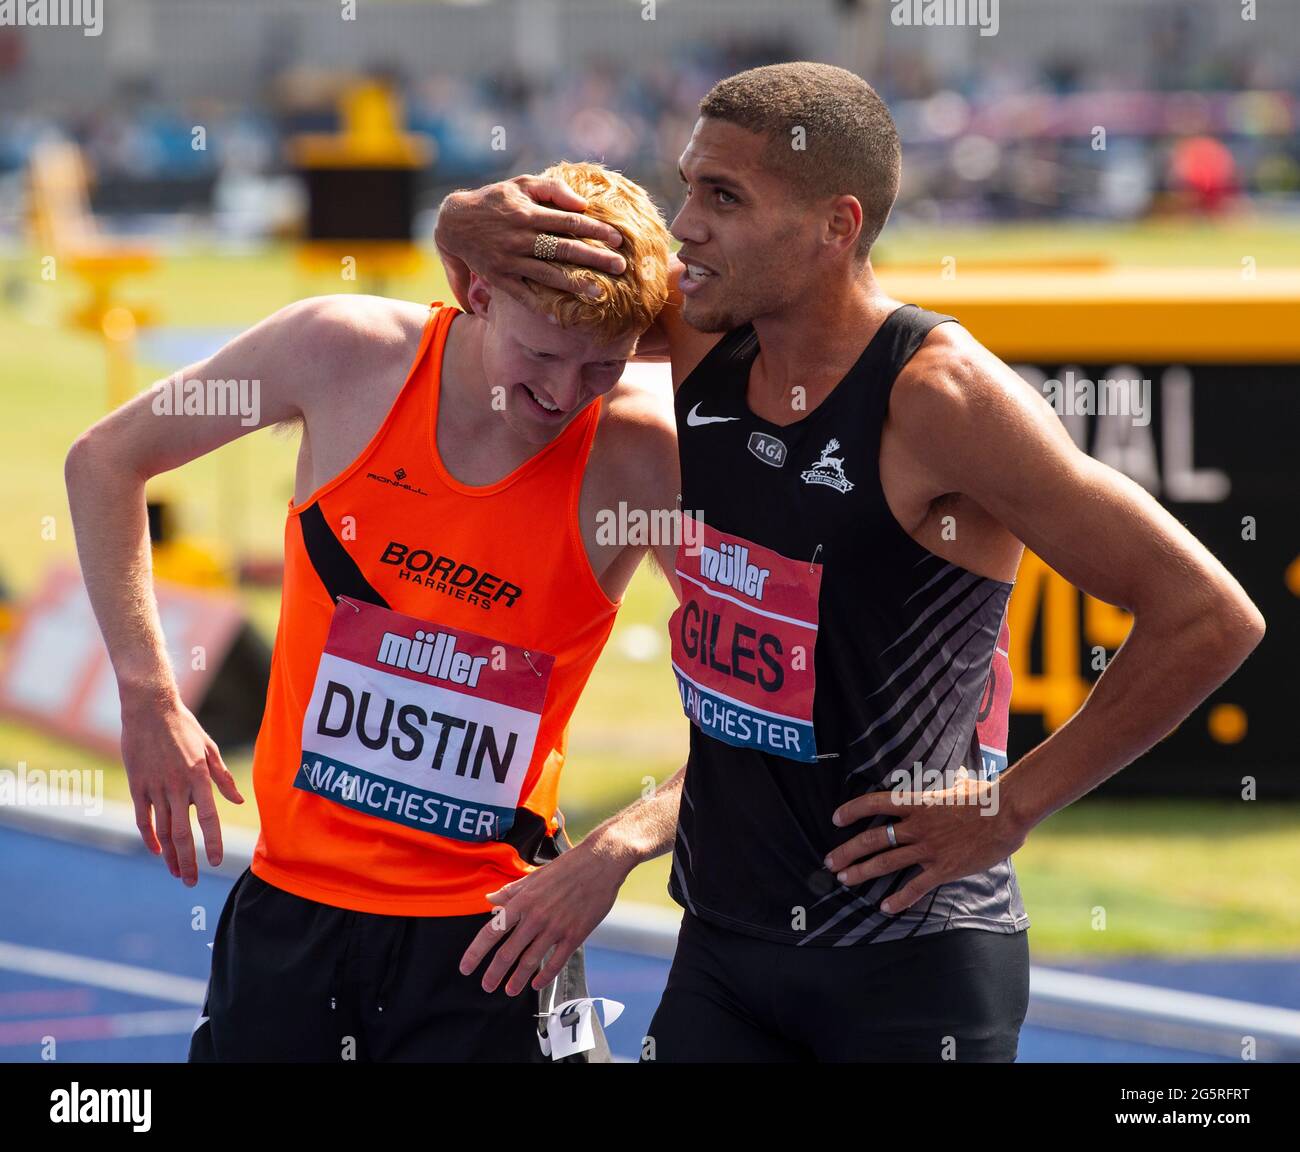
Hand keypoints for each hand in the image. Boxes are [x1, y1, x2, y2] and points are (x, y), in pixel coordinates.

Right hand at [120, 692, 243, 885]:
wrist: (149, 710)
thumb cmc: (184, 728)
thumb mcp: (210, 749)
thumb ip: (223, 779)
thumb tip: (238, 802)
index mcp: (199, 777)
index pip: (209, 819)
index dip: (212, 843)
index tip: (216, 862)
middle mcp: (177, 787)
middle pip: (183, 833)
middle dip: (188, 861)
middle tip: (192, 882)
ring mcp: (154, 788)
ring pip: (162, 831)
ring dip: (170, 855)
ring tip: (177, 873)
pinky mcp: (137, 786)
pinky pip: (143, 819)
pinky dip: (150, 838)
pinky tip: (158, 851)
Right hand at [435, 174, 626, 309]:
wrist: (453, 222)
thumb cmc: (495, 200)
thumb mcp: (521, 184)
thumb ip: (552, 189)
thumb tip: (582, 203)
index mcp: (528, 214)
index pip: (569, 222)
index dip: (595, 230)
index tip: (617, 239)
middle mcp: (520, 239)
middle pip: (564, 249)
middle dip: (594, 258)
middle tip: (621, 267)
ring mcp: (509, 261)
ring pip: (548, 274)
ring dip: (575, 285)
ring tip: (600, 294)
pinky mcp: (500, 278)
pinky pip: (523, 295)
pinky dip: (540, 307)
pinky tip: (560, 317)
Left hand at [458, 835, 628, 996]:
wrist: (600, 862)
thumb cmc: (566, 867)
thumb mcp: (534, 876)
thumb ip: (510, 891)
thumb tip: (489, 900)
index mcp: (522, 900)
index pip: (492, 931)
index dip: (476, 953)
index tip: (466, 968)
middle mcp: (535, 916)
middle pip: (508, 952)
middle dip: (494, 973)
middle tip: (486, 986)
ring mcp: (556, 927)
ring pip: (530, 961)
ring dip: (517, 979)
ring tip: (509, 990)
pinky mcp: (575, 934)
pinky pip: (556, 961)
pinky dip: (545, 976)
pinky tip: (537, 983)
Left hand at [823, 768, 1028, 915]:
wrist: (1006, 812)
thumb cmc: (986, 795)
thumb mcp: (960, 784)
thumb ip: (950, 784)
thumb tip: (957, 776)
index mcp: (916, 803)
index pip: (874, 804)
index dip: (851, 811)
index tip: (835, 819)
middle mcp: (916, 826)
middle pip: (872, 839)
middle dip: (847, 851)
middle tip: (829, 862)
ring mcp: (928, 848)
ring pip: (885, 863)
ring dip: (862, 872)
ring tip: (844, 880)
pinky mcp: (943, 868)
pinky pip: (915, 886)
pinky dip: (899, 898)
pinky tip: (885, 907)